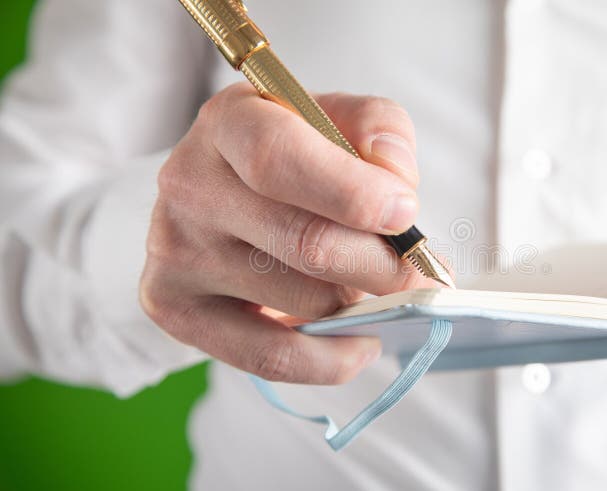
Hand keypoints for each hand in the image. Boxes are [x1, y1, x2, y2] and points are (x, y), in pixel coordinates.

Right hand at [139, 82, 435, 384]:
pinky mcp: (176, 309)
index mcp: (229, 122)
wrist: (225, 192)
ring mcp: (176, 253)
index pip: (278, 159)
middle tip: (416, 271)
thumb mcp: (339, 118)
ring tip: (366, 283)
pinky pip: (269, 357)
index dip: (353, 193)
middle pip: (304, 241)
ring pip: (303, 300)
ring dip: (357, 301)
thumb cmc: (297, 155)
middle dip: (381, 264)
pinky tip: (360, 344)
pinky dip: (330, 361)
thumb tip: (397, 185)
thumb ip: (379, 129)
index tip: (405, 213)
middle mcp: (189, 186)